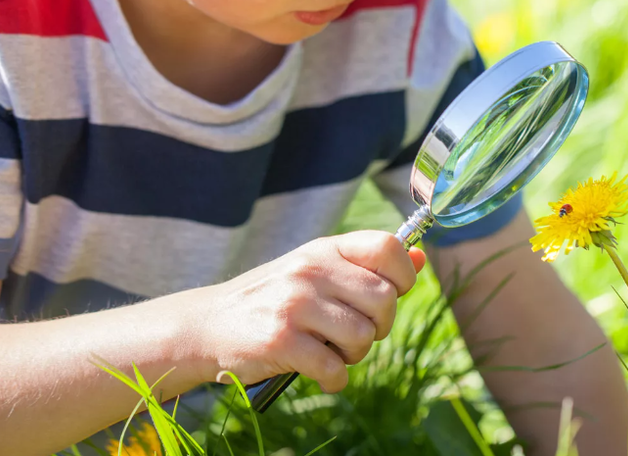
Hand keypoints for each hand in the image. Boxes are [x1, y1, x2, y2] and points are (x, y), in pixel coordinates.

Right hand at [189, 231, 425, 392]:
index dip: (403, 275)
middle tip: (354, 335)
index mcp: (324, 249)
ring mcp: (295, 304)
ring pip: (364, 336)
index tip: (389, 296)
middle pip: (384, 299)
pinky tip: (320, 374)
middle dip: (379, 327)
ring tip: (330, 351)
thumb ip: (365, 267)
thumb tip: (421, 258)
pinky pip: (335, 370)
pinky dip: (334, 380)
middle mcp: (311, 270)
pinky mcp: (280, 341)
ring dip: (354, 355)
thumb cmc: (272, 300)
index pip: (387, 247)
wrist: (206, 326)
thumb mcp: (316, 271)